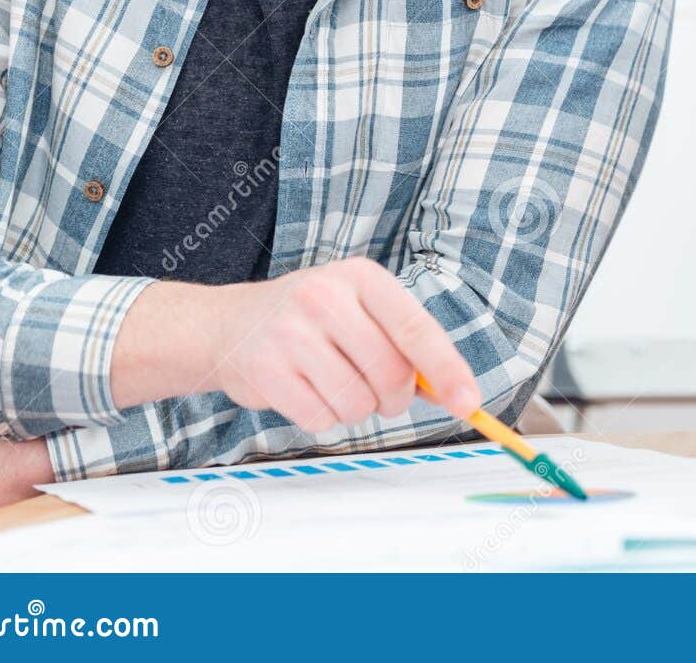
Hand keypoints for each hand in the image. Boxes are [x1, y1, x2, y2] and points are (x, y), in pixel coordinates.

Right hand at [112, 257, 479, 432]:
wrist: (227, 325)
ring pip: (357, 403)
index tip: (468, 403)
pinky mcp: (265, 370)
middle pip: (390, 373)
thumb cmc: (311, 321)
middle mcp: (326, 297)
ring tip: (331, 382)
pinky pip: (320, 418)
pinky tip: (304, 391)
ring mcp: (291, 332)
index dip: (447, 370)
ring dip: (354, 409)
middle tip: (379, 394)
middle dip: (393, 398)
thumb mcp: (360, 310)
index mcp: (361, 277)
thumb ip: (405, 344)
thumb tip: (454, 390)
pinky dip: (321, 417)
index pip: (416, 328)